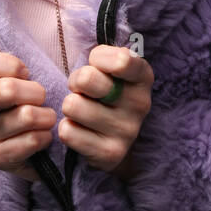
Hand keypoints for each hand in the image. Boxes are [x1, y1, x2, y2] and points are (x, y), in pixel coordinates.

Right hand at [0, 48, 54, 181]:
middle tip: (42, 98)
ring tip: (47, 119)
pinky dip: (45, 137)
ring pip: (24, 115)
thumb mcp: (27, 78)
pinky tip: (44, 138)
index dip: (8, 64)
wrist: (37, 150)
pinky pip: (29, 140)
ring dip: (45, 116)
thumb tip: (48, 24)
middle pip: (6, 89)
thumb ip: (23, 60)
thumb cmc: (33, 104)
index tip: (26, 72)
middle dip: (36, 92)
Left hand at [58, 44, 153, 178]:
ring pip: (72, 106)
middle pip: (87, 80)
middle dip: (76, 81)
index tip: (96, 64)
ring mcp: (127, 132)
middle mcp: (141, 105)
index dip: (98, 59)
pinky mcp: (109, 155)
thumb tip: (93, 60)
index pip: (121, 60)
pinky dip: (67, 129)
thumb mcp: (111, 67)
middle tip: (83, 90)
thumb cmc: (107, 90)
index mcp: (143, 77)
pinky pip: (68, 132)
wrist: (115, 138)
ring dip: (70, 106)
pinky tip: (80, 130)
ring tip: (82, 110)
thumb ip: (104, 56)